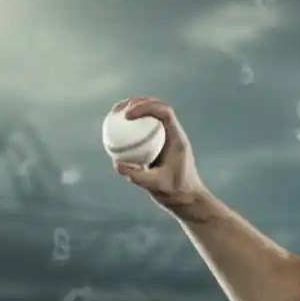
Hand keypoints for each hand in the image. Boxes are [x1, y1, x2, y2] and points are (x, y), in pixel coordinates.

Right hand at [108, 96, 211, 219]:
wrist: (186, 198)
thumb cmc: (175, 192)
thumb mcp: (157, 187)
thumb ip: (138, 177)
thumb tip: (116, 163)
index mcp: (178, 139)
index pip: (164, 112)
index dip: (145, 107)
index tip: (126, 115)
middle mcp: (173, 134)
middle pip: (157, 106)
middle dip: (137, 102)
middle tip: (116, 110)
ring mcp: (166, 137)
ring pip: (151, 114)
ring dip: (133, 108)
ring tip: (113, 113)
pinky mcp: (159, 143)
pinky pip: (145, 128)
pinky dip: (131, 124)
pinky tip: (113, 130)